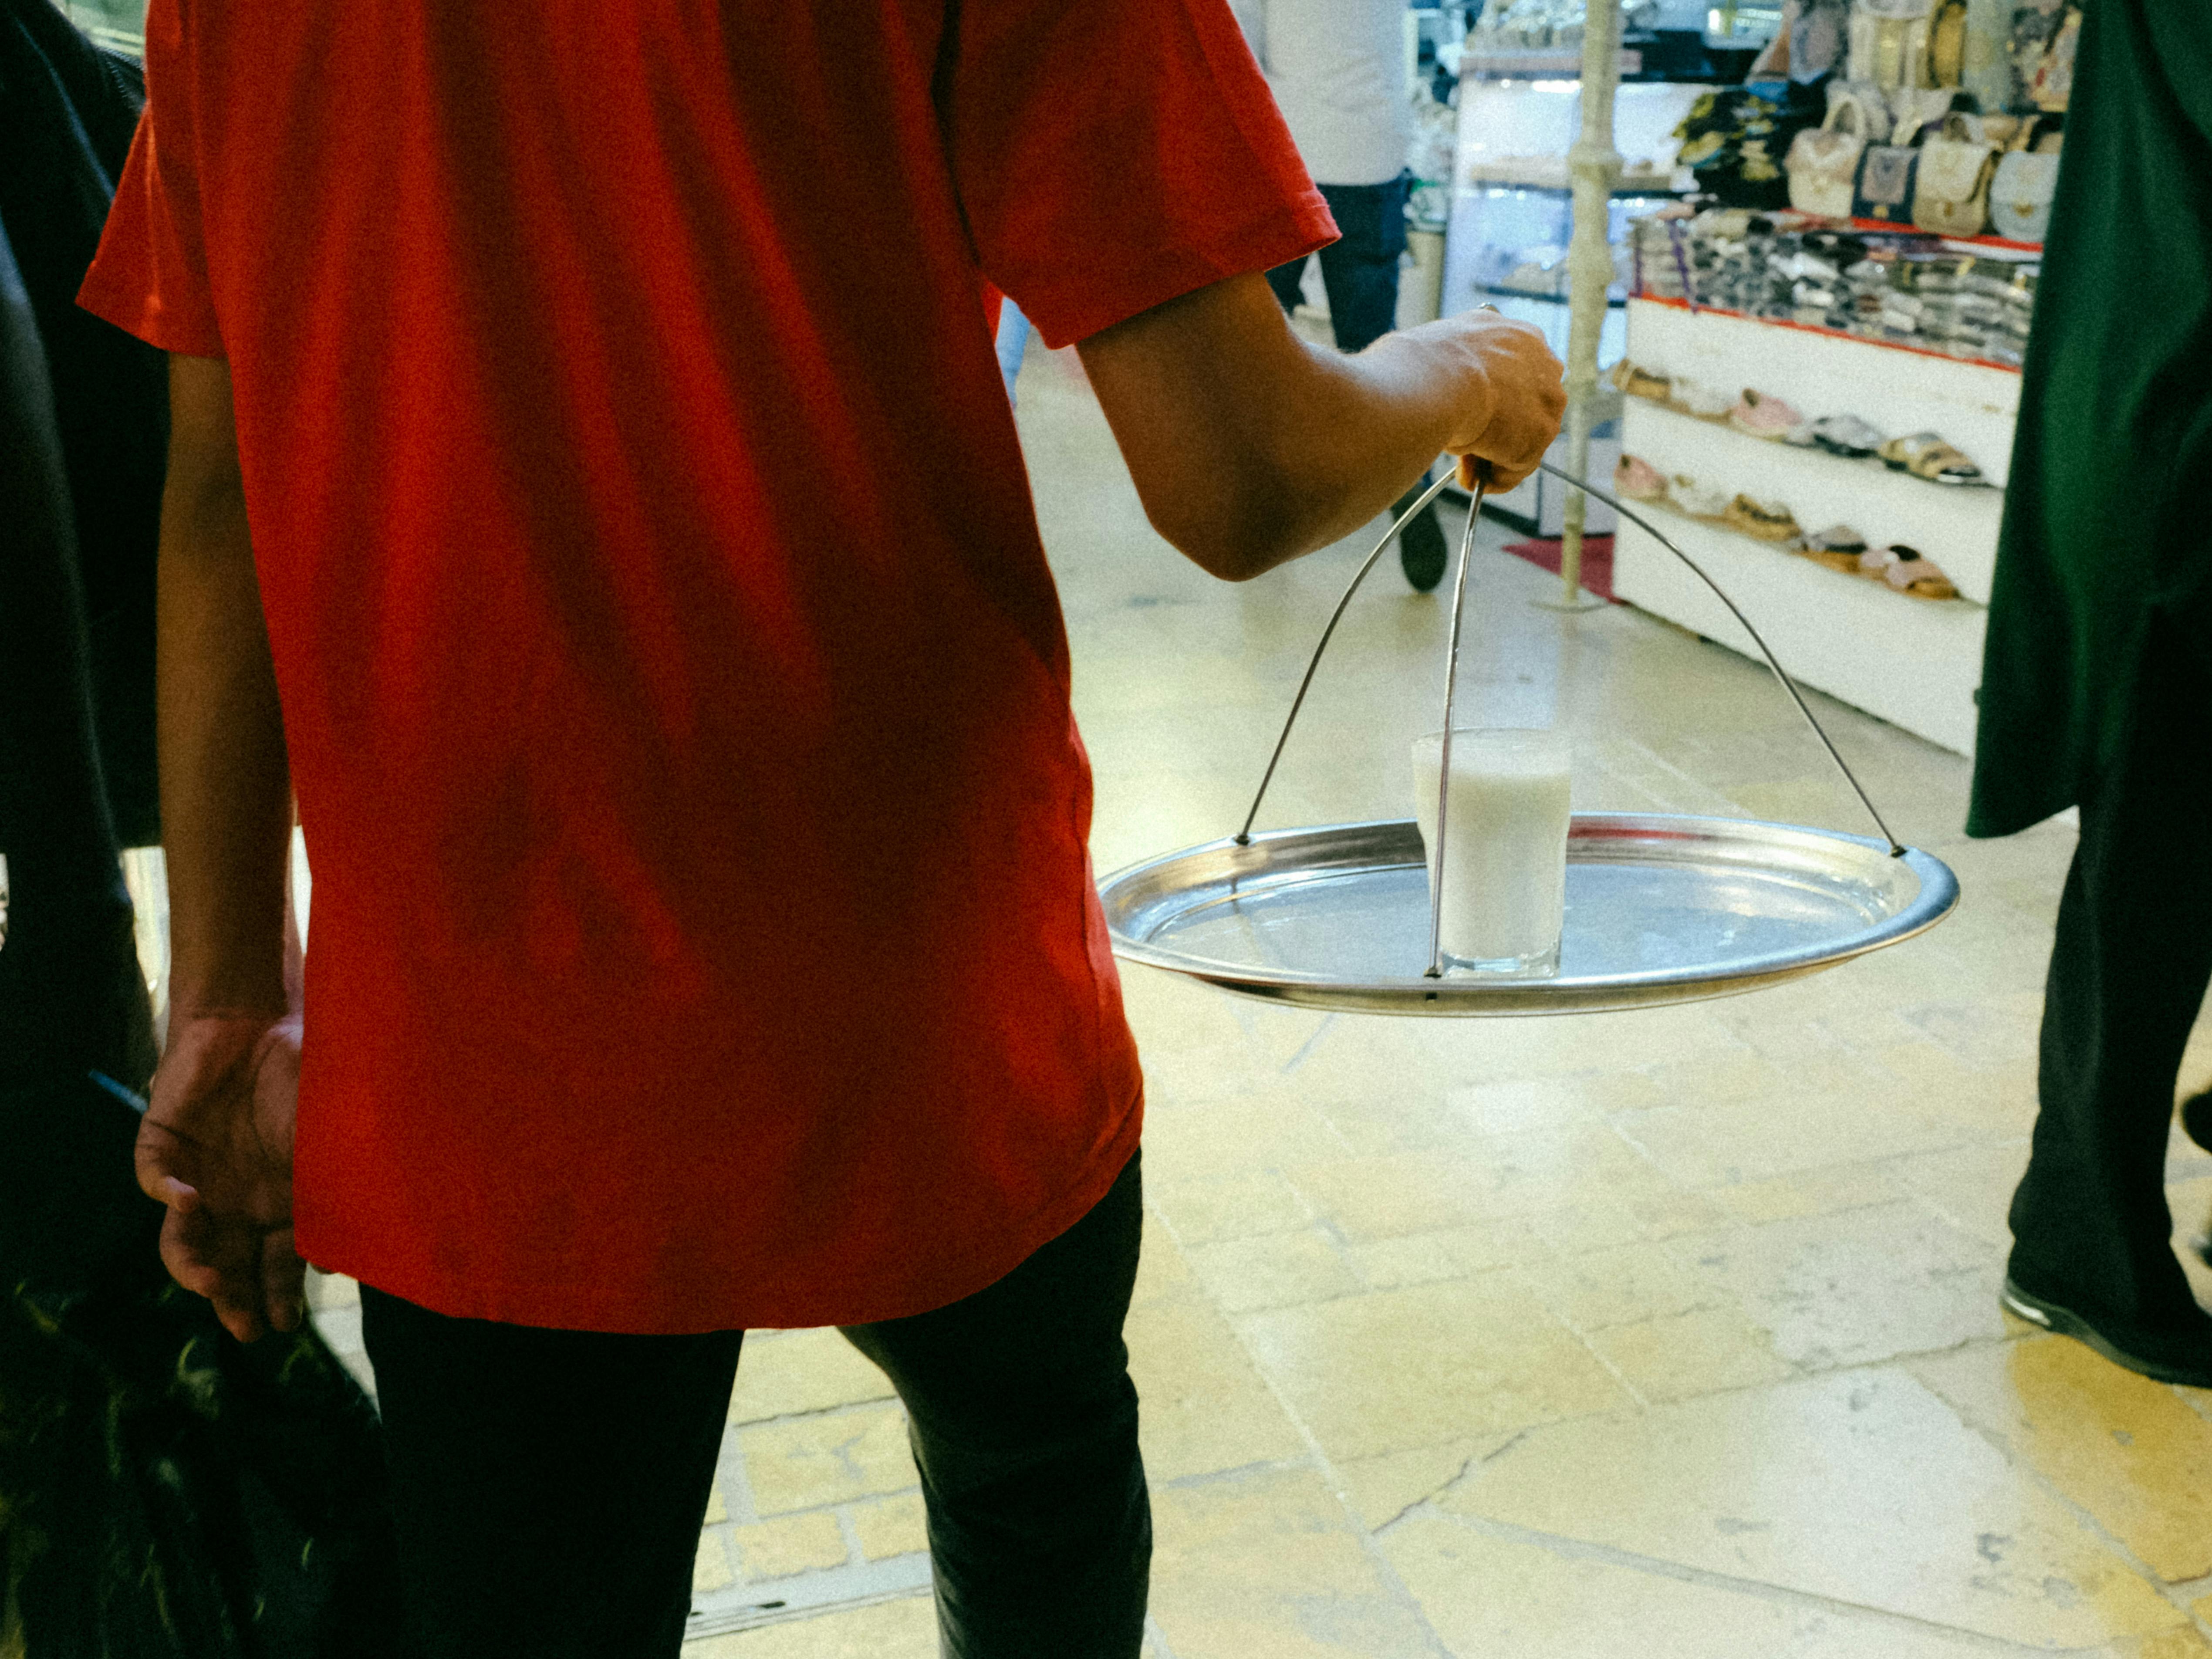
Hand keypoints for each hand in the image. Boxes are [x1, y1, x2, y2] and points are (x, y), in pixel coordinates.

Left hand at [136, 1010, 304, 1341]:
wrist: (258, 1021)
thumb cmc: (305, 1078)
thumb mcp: (327, 1142)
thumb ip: (332, 1193)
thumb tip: (344, 1256)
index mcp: (276, 1206)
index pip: (273, 1265)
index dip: (276, 1296)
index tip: (285, 1320)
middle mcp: (233, 1204)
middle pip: (227, 1266)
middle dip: (233, 1302)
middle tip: (245, 1329)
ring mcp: (195, 1179)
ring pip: (182, 1241)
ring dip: (194, 1267)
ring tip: (211, 1282)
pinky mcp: (161, 1148)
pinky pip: (156, 1182)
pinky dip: (168, 1196)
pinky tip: (190, 1199)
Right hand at [1435, 311, 1566, 494]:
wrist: (1435, 379)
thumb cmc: (1421, 362)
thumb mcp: (1441, 349)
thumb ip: (1455, 363)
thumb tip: (1439, 383)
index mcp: (1520, 336)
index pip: (1515, 374)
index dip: (1491, 400)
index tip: (1466, 415)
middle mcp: (1543, 362)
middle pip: (1525, 409)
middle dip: (1497, 431)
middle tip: (1463, 447)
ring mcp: (1547, 400)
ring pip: (1524, 439)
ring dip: (1495, 457)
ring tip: (1464, 468)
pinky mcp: (1540, 435)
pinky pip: (1518, 466)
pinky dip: (1496, 477)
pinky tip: (1470, 477)